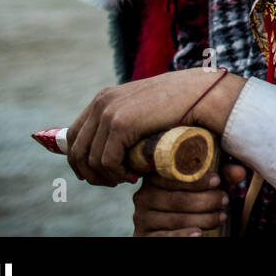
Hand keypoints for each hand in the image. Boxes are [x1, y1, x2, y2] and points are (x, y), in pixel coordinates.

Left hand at [65, 69, 244, 186]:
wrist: (201, 94)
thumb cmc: (179, 104)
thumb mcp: (143, 108)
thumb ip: (125, 118)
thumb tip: (111, 144)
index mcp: (104, 97)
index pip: (74, 135)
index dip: (81, 161)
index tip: (99, 173)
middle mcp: (102, 102)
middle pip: (76, 150)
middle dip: (91, 173)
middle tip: (112, 182)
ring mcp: (110, 112)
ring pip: (91, 160)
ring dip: (107, 176)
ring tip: (126, 178)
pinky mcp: (121, 124)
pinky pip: (107, 161)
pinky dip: (117, 174)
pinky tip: (133, 175)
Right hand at [131, 163, 249, 237]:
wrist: (173, 218)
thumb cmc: (191, 193)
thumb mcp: (205, 180)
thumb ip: (222, 173)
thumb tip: (240, 172)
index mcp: (155, 175)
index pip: (174, 176)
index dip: (197, 179)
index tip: (217, 180)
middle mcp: (144, 195)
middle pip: (177, 199)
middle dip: (205, 200)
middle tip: (224, 200)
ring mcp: (143, 217)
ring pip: (175, 219)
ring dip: (203, 218)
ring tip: (221, 216)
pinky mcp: (144, 235)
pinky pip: (165, 237)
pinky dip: (183, 235)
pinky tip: (199, 233)